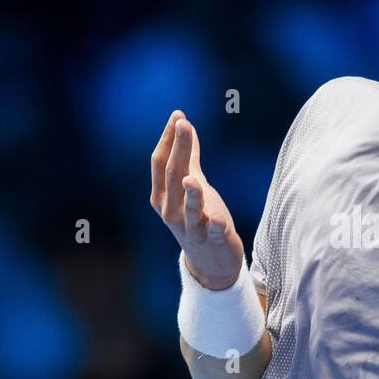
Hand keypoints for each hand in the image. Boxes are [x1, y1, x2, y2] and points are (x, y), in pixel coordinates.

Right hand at [150, 111, 244, 289]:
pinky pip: (211, 232)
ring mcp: (190, 227)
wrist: (209, 262)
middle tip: (183, 124)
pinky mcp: (212, 240)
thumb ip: (190, 158)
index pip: (161, 163)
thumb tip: (186, 125)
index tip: (178, 116)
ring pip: (188, 208)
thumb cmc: (199, 218)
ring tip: (191, 178)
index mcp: (163, 196)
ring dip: (191, 193)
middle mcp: (171, 211)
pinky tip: (218, 218)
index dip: (169, 139)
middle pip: (174, 177)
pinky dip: (214, 225)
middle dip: (178, 149)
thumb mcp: (193, 186)